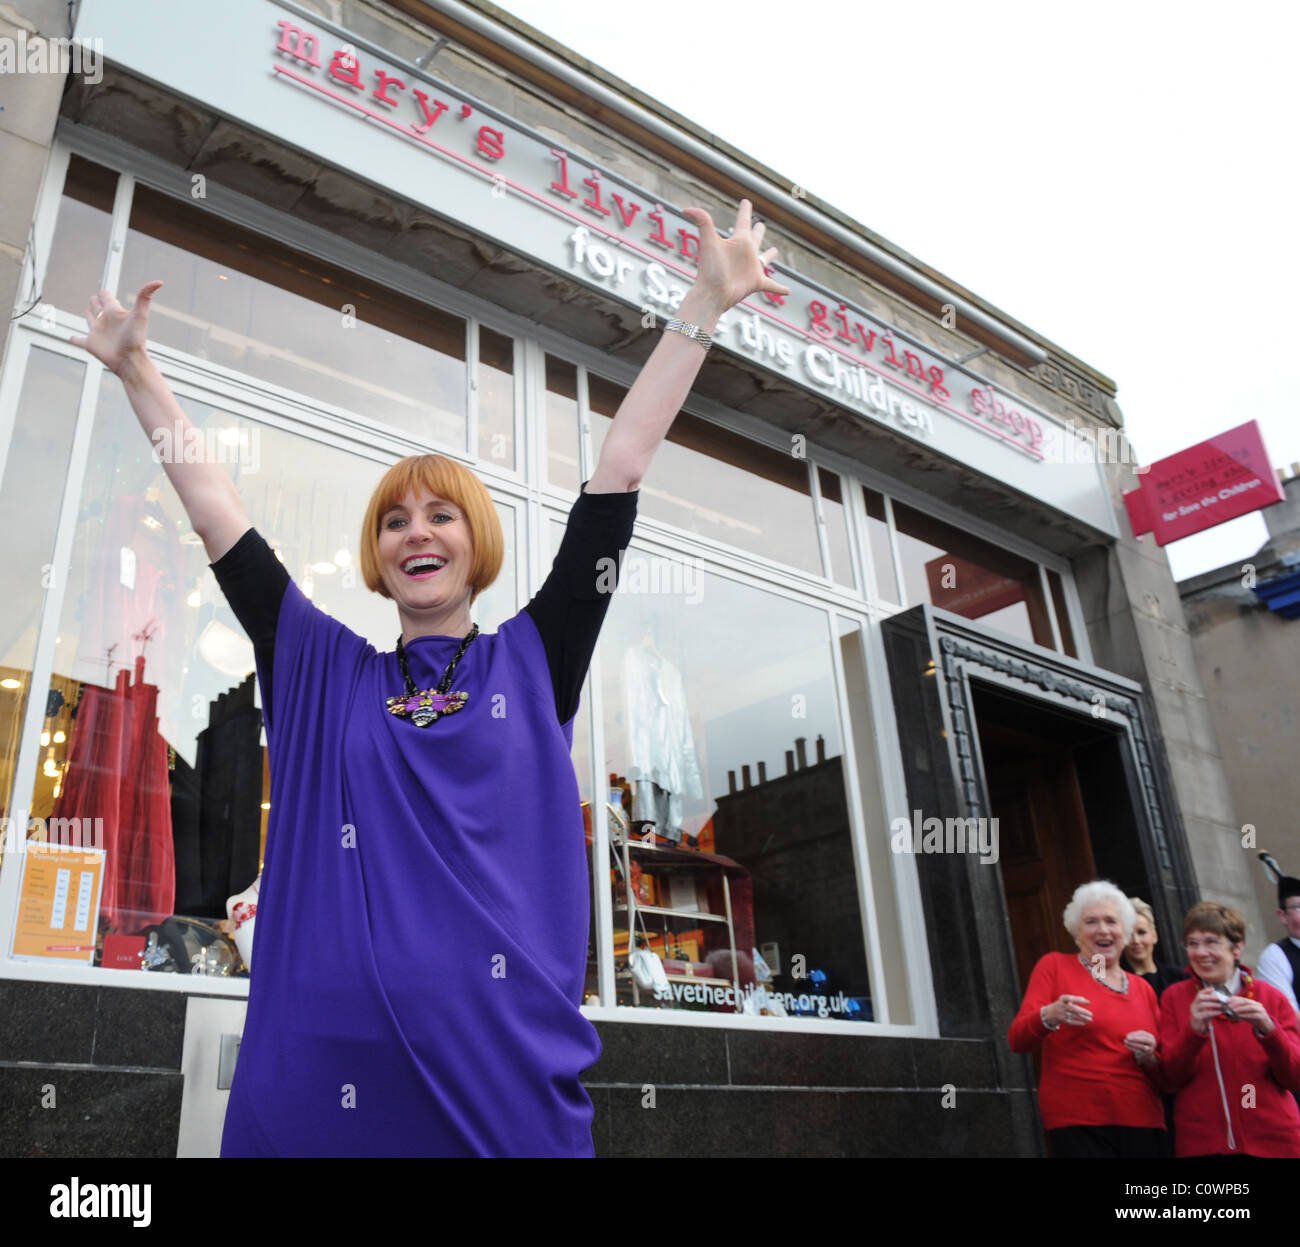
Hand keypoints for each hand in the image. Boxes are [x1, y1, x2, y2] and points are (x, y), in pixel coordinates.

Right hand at [69, 282, 163, 377]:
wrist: (130, 362)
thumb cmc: (136, 339)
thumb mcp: (140, 314)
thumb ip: (145, 296)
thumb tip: (159, 282)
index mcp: (115, 312)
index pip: (107, 297)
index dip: (105, 294)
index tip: (104, 293)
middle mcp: (106, 321)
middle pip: (98, 307)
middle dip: (96, 302)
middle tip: (95, 299)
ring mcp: (98, 333)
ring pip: (90, 320)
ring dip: (88, 315)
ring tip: (88, 311)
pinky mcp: (90, 345)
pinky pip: (80, 341)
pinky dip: (75, 339)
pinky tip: (71, 338)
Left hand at [679, 200, 790, 321]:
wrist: (712, 294)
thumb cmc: (710, 269)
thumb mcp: (709, 242)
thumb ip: (702, 222)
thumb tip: (686, 208)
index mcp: (737, 241)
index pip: (742, 220)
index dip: (745, 210)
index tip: (746, 201)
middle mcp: (745, 253)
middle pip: (754, 238)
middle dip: (758, 231)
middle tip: (761, 225)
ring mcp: (751, 268)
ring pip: (764, 259)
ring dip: (769, 256)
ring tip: (775, 251)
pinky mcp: (756, 283)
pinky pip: (771, 285)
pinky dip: (779, 288)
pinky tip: (788, 291)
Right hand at [1048, 993, 1092, 1026]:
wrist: (1048, 1013)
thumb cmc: (1061, 1004)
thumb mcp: (1064, 999)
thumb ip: (1074, 999)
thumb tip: (1087, 1001)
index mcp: (1062, 999)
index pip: (1071, 998)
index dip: (1080, 1000)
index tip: (1089, 1002)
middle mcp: (1061, 1006)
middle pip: (1073, 1008)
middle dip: (1083, 1011)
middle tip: (1091, 1014)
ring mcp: (1061, 1013)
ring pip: (1073, 1016)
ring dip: (1083, 1018)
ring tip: (1090, 1019)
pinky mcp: (1062, 1020)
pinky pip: (1071, 1022)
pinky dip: (1078, 1022)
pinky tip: (1085, 1023)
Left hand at [1124, 1030, 1158, 1065]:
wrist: (1146, 1054)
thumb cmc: (1141, 1043)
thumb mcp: (1140, 1038)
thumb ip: (1135, 1035)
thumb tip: (1128, 1036)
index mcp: (1151, 1036)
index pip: (1143, 1033)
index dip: (1134, 1033)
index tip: (1127, 1034)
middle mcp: (1152, 1042)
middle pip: (1144, 1039)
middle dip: (1135, 1038)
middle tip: (1127, 1037)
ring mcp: (1151, 1049)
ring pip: (1142, 1046)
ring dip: (1132, 1043)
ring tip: (1125, 1041)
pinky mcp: (1147, 1054)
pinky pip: (1139, 1051)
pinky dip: (1132, 1048)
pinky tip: (1126, 1045)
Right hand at [1190, 987, 1224, 1034]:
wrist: (1197, 1027)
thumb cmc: (1204, 1017)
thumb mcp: (1206, 1009)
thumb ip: (1211, 1004)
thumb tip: (1220, 999)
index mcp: (1196, 1002)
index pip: (1199, 994)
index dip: (1206, 990)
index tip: (1213, 989)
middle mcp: (1194, 1005)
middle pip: (1200, 997)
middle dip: (1210, 997)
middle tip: (1218, 998)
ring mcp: (1194, 1011)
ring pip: (1203, 1005)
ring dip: (1213, 1004)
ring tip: (1221, 1005)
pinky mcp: (1197, 1017)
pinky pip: (1206, 1013)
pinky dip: (1213, 1012)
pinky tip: (1219, 1012)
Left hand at [1227, 997, 1274, 1035]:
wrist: (1265, 1026)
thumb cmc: (1253, 1018)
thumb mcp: (1244, 1014)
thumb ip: (1238, 1012)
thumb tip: (1227, 1010)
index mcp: (1252, 1002)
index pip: (1242, 998)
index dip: (1234, 999)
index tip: (1227, 1001)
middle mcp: (1257, 1004)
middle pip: (1246, 1001)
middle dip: (1237, 1003)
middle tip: (1229, 1007)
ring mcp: (1261, 1010)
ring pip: (1250, 1007)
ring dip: (1241, 1009)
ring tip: (1233, 1011)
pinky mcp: (1263, 1017)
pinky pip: (1254, 1015)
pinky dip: (1246, 1015)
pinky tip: (1240, 1016)